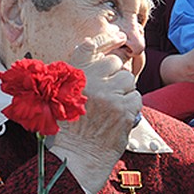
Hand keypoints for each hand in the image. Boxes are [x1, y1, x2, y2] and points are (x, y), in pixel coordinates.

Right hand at [50, 32, 141, 193]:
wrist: (77, 157)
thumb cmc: (67, 130)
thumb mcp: (57, 97)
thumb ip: (74, 76)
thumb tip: (92, 53)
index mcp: (72, 77)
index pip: (91, 46)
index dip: (107, 38)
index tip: (118, 36)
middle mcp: (91, 83)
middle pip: (116, 63)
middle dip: (116, 76)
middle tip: (109, 92)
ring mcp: (109, 97)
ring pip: (129, 81)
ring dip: (124, 92)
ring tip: (112, 107)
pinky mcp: (124, 111)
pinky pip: (136, 99)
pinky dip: (131, 107)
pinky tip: (119, 117)